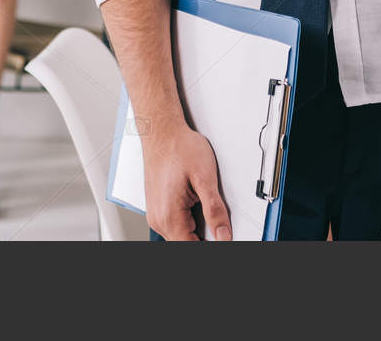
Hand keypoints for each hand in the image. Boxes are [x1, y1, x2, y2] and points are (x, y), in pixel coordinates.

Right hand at [143, 121, 232, 240]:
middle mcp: (158, 219)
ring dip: (197, 228)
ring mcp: (156, 214)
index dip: (213, 245)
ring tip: (205, 204)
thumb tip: (224, 236)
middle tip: (220, 222)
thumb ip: (215, 210)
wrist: (161, 131)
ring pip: (181, 235)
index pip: (192, 248)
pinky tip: (196, 203)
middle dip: (205, 237)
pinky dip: (188, 220)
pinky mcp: (158, 207)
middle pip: (186, 243)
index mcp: (169, 217)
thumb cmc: (179, 148)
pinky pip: (175, 224)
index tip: (224, 238)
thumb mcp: (204, 178)